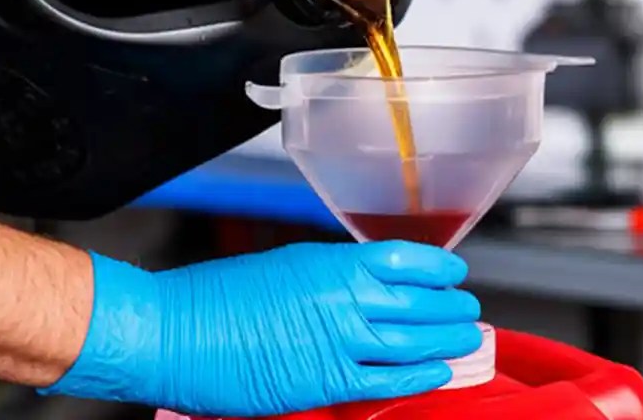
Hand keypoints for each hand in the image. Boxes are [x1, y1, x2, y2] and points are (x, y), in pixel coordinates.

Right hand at [40, 241, 482, 416]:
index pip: (405, 260)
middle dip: (450, 307)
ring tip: (467, 339)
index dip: (437, 268)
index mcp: (332, 264)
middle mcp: (343, 299)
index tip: (453, 273)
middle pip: (419, 302)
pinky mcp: (325, 382)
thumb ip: (329, 275)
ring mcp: (338, 342)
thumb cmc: (216, 296)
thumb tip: (361, 282)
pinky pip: (387, 380)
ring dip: (446, 340)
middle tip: (469, 311)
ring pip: (413, 341)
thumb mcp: (284, 267)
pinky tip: (440, 373)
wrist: (174, 331)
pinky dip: (420, 376)